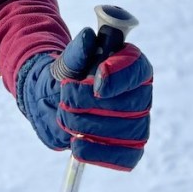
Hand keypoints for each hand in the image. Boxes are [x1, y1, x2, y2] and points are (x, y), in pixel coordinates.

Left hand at [18, 27, 151, 170]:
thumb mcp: (65, 61)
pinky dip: (101, 153)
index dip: (120, 75)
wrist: (53, 100)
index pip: (138, 67)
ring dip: (90, 125)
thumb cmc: (66, 77)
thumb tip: (89, 36)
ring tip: (64, 119)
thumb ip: (77, 50)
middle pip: (132, 102)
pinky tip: (78, 147)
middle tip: (65, 101)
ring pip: (128, 130)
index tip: (96, 82)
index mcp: (129, 65)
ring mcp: (137, 122)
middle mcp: (140, 94)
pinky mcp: (129, 147)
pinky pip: (127, 155)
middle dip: (93, 104)